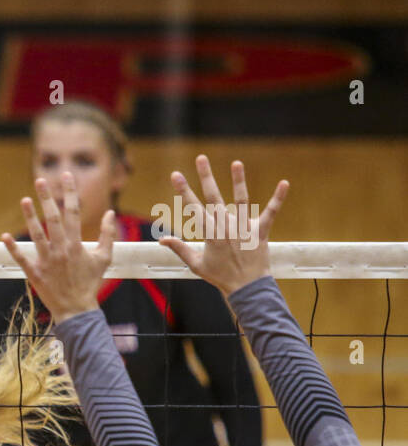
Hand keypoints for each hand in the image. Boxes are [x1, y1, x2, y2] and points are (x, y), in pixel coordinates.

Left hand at [1, 172, 115, 322]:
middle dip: (47, 198)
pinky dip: (13, 248)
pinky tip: (4, 236)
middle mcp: (61, 250)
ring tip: (24, 200)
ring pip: (37, 235)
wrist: (77, 309)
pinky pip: (22, 259)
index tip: (66, 176)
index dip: (70, 193)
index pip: (73, 213)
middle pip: (53, 219)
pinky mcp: (35, 274)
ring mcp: (47, 262)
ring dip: (30, 217)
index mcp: (77, 244)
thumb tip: (111, 213)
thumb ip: (108, 234)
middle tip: (40, 181)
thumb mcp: (104, 258)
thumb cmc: (90, 283)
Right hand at [159, 156, 288, 295]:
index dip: (183, 190)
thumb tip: (161, 239)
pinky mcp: (261, 231)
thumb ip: (179, 248)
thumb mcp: (196, 264)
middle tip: (201, 158)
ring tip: (236, 163)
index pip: (193, 207)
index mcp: (209, 234)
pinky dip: (278, 198)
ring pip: (241, 199)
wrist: (246, 287)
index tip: (176, 175)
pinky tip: (284, 183)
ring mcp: (244, 228)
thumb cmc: (219, 276)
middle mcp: (226, 227)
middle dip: (206, 176)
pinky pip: (270, 212)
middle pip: (214, 197)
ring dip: (238, 180)